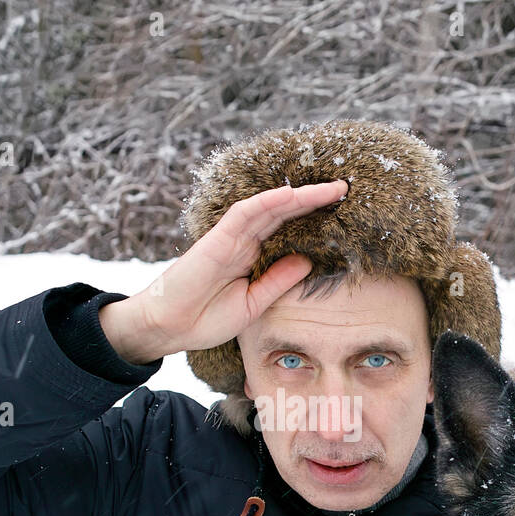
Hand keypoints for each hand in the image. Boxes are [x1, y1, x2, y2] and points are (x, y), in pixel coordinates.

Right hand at [98, 179, 348, 362]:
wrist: (169, 327)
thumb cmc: (206, 318)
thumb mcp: (254, 303)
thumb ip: (278, 281)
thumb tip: (308, 260)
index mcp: (254, 257)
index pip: (288, 230)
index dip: (314, 219)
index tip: (342, 212)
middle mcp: (245, 242)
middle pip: (284, 213)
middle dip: (314, 200)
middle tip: (345, 188)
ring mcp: (231, 238)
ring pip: (269, 207)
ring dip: (299, 195)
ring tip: (331, 188)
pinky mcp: (217, 239)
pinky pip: (244, 214)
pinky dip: (267, 201)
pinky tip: (291, 193)